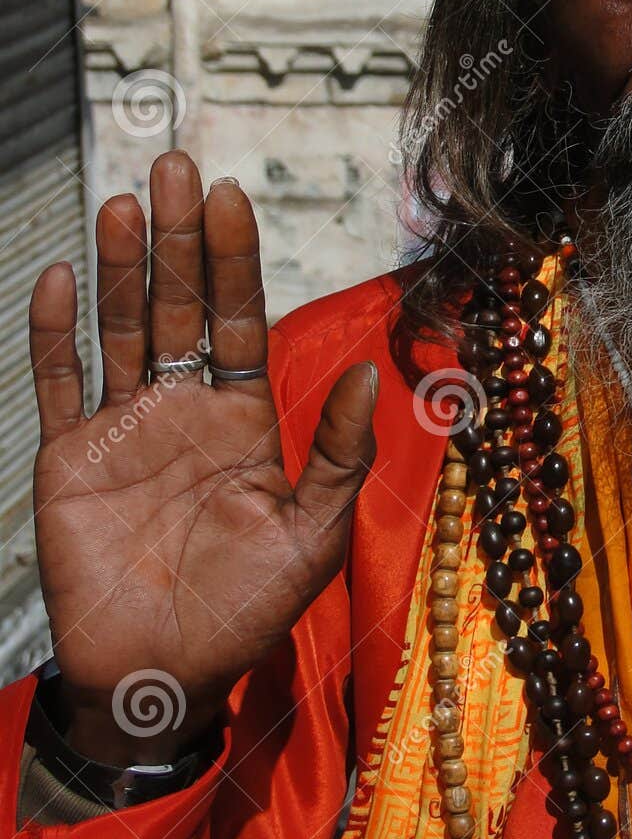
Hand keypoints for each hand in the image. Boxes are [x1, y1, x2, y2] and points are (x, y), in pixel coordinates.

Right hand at [28, 153, 376, 766]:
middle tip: (174, 165)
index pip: (240, 318)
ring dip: (121, 266)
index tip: (230, 194)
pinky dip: (56, 334)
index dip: (235, 259)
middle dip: (179, 237)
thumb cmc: (247, 610)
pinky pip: (61, 385)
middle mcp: (183, 407)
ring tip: (125, 202)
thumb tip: (369, 372)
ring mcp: (123, 428)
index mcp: (242, 416)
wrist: (163, 674)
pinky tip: (57, 278)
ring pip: (120, 328)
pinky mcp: (69, 458)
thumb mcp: (312, 533)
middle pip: (180, 304)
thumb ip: (338, 452)